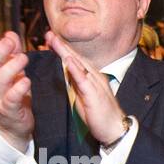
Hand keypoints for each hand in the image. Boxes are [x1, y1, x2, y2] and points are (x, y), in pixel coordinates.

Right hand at [0, 30, 33, 149]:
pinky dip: (18, 89)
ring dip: (11, 67)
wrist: (11, 127)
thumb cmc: (11, 95)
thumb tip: (11, 34)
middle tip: (9, 41)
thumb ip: (11, 54)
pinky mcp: (9, 110)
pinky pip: (11, 98)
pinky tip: (26, 80)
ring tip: (23, 58)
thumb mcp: (11, 73)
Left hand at [46, 31, 125, 145]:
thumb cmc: (100, 115)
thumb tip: (68, 71)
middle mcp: (96, 78)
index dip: (63, 50)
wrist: (115, 130)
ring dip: (66, 52)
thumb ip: (76, 82)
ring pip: (79, 65)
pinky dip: (76, 69)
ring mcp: (96, 85)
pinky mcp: (95, 95)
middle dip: (62, 46)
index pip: (76, 61)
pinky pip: (84, 80)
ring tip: (54, 41)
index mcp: (93, 78)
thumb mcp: (84, 96)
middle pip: (77, 58)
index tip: (51, 41)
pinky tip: (68, 60)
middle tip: (49, 33)